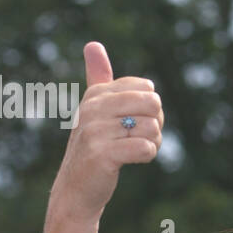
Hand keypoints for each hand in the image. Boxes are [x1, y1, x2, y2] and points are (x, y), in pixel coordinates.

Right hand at [49, 43, 163, 222]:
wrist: (76, 189)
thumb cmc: (94, 147)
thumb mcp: (95, 110)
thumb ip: (97, 78)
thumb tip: (92, 43)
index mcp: (96, 94)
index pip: (146, 88)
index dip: (150, 108)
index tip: (133, 121)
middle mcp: (93, 108)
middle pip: (153, 104)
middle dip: (156, 124)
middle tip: (138, 138)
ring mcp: (95, 130)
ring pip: (152, 128)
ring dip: (152, 143)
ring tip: (133, 150)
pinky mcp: (102, 154)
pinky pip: (146, 148)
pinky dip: (146, 156)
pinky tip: (131, 161)